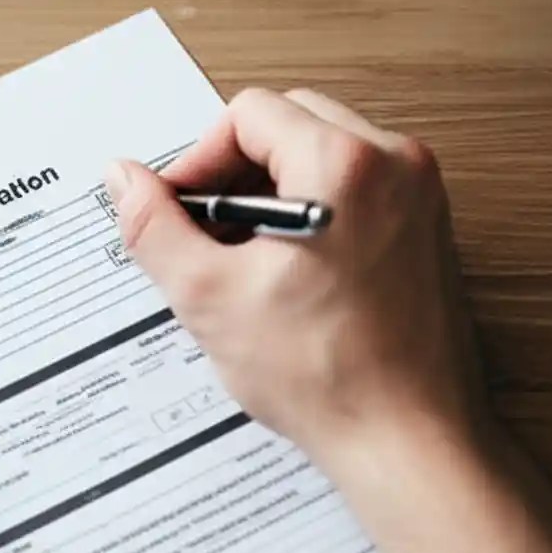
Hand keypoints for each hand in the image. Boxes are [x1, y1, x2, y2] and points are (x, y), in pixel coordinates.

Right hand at [104, 87, 479, 460]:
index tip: (181, 209)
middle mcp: (394, 165)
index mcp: (345, 165)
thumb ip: (153, 226)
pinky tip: (283, 271)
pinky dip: (309, 210)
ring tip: (243, 257)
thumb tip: (126, 180)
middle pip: (287, 122)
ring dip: (269, 191)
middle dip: (234, 172)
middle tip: (208, 231)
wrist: (406, 439)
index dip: (198, 160)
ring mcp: (418, 196)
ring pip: (320, 152)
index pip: (248, 114)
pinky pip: (354, 187)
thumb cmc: (331, 377)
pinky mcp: (425, 227)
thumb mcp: (208, 295)